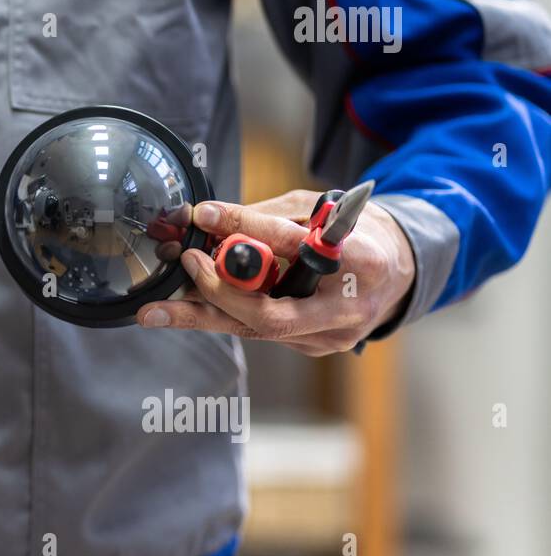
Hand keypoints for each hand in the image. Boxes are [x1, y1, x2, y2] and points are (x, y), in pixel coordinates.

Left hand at [136, 190, 415, 355]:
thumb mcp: (319, 209)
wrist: (399, 271)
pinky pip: (259, 331)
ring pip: (254, 329)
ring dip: (201, 316)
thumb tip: (209, 219)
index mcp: (359, 261)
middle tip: (180, 267)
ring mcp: (329, 336)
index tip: (204, 215)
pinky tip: (191, 304)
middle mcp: (344, 308)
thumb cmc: (356, 233)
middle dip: (214, 295)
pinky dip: (224, 314)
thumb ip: (268, 217)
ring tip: (155, 312)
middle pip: (267, 315)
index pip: (291, 244)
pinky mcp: (313, 346)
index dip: (244, 229)